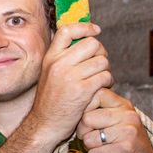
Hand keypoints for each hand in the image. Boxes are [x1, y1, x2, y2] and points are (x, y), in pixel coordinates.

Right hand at [29, 22, 112, 145]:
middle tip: (99, 65)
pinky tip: (102, 88)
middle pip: (92, 44)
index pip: (67, 30)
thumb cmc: (50, 101)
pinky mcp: (82, 90)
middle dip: (101, 53)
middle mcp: (59, 64)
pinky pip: (105, 76)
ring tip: (100, 79)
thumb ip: (63, 58)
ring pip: (102, 61)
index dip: (85, 27)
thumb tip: (84, 41)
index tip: (95, 30)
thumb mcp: (49, 74)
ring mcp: (70, 77)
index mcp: (50, 58)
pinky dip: (108, 82)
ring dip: (106, 70)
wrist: (44, 125)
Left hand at [79, 89, 152, 152]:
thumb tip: (76, 104)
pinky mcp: (126, 149)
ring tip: (102, 147)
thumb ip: (101, 109)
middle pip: (86, 119)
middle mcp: (127, 115)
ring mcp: (128, 132)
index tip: (89, 121)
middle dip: (83, 132)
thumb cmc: (125, 141)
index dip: (85, 108)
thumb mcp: (117, 120)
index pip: (96, 94)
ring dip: (90, 147)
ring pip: (88, 138)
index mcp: (123, 104)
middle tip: (93, 138)